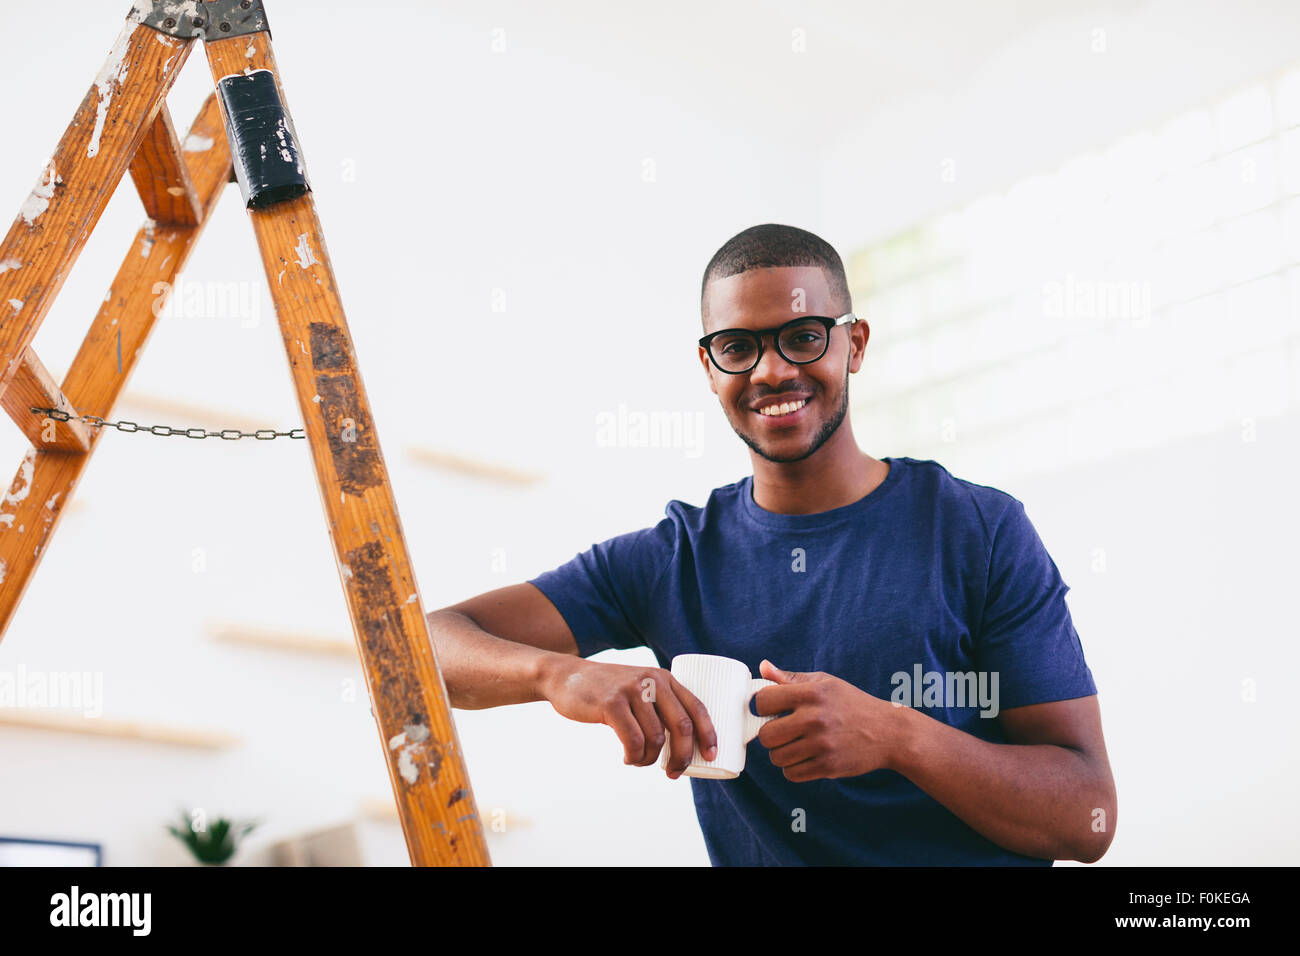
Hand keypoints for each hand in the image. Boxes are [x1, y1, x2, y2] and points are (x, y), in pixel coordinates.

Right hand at [539, 656, 717, 777]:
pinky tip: (627, 758)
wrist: (566, 677)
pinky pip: (633, 741)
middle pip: (682, 726)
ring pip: (656, 739)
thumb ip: (657, 707)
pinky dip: (633, 757)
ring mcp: (632, 690)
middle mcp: (652, 681)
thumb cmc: (607, 692)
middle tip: (675, 773)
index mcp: (664, 679)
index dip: (709, 734)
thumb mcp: (638, 689)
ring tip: (638, 760)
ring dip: (649, 759)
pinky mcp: (612, 704)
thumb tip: (681, 747)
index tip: (712, 756)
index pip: (697, 707)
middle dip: (683, 756)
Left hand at [754, 660, 900, 781]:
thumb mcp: (825, 683)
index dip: (763, 706)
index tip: (773, 710)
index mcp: (812, 693)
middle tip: (784, 731)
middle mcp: (815, 718)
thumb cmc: (852, 704)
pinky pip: (791, 774)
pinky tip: (805, 757)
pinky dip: (794, 768)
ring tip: (796, 745)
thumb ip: (790, 678)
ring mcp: (821, 744)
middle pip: (766, 735)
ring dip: (782, 753)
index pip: (764, 700)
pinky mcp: (827, 766)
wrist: (889, 732)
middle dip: (770, 734)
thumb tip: (762, 666)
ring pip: (776, 757)